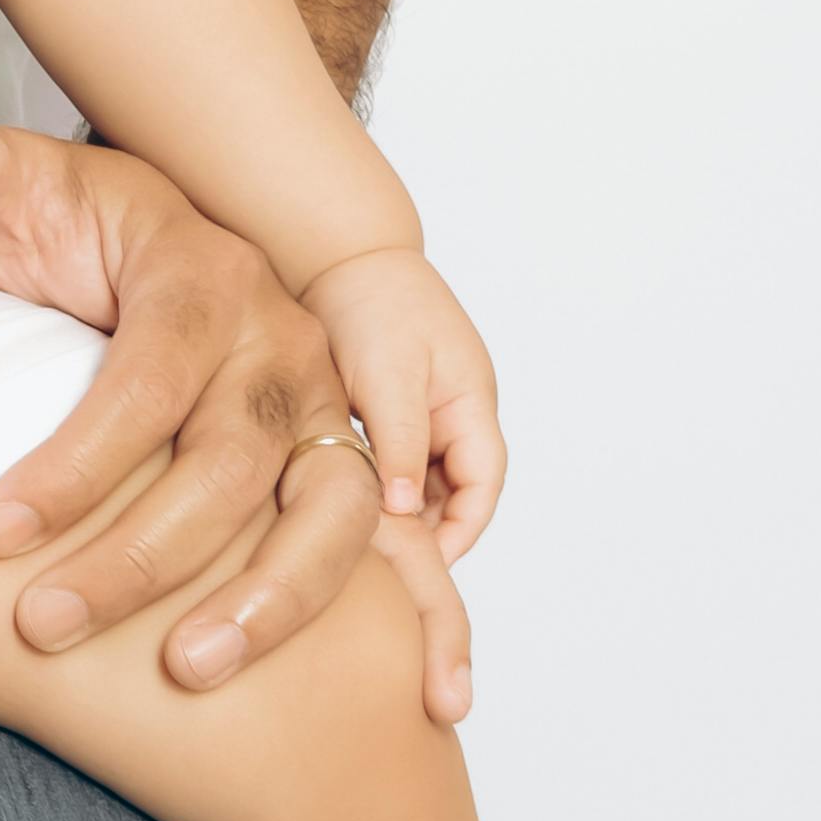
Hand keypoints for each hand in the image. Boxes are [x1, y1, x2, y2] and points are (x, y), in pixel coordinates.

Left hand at [0, 114, 473, 721]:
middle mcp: (283, 347)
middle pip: (229, 466)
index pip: (146, 383)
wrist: (162, 245)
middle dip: (137, 558)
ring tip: (186, 673)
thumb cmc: (84, 229)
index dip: (74, 463)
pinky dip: (420, 624)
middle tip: (43, 624)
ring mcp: (325, 412)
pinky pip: (388, 550)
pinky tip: (423, 703)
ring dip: (265, 603)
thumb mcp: (22, 187)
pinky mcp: (343, 468)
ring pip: (328, 517)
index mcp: (207, 279)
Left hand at [307, 243, 506, 559]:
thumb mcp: (390, 376)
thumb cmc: (373, 304)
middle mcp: (454, 413)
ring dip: (398, 508)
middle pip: (454, 490)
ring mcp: (422, 410)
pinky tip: (343, 503)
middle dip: (427, 529)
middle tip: (386, 563)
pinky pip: (391, 461)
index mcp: (471, 405)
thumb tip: (407, 510)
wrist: (337, 255)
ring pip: (420, 480)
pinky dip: (374, 484)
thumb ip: (402, 442)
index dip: (463, 530)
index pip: (483, 485)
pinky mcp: (385, 408)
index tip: (427, 565)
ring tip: (363, 540)